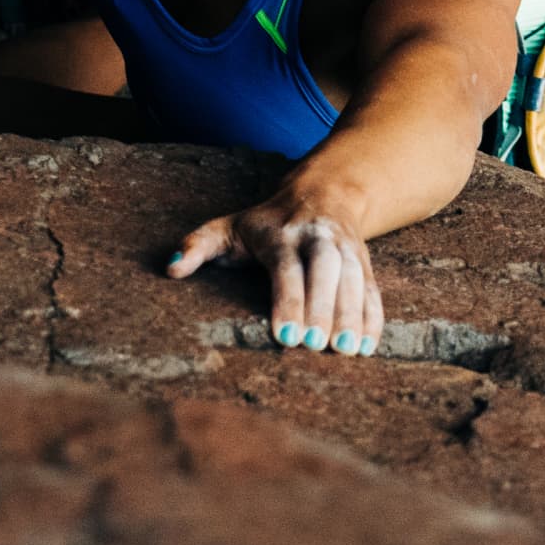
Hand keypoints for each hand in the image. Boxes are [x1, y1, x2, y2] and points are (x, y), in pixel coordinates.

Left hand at [167, 188, 384, 355]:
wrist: (322, 193)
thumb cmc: (264, 222)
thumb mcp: (228, 227)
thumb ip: (197, 246)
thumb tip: (170, 269)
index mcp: (280, 232)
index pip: (286, 267)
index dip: (288, 300)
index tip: (284, 335)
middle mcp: (316, 237)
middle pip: (325, 271)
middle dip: (324, 309)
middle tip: (319, 347)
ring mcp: (345, 248)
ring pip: (354, 279)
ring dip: (353, 315)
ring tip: (349, 351)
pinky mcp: (364, 261)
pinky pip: (373, 287)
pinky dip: (373, 316)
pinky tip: (369, 345)